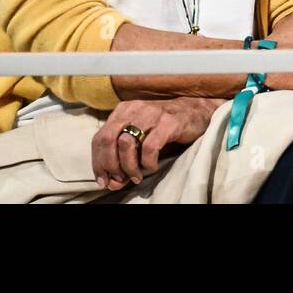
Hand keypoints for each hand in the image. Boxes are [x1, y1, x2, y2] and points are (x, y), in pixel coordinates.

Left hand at [92, 97, 224, 189]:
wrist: (195, 112)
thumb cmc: (164, 127)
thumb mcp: (140, 138)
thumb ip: (124, 159)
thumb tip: (111, 183)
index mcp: (123, 111)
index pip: (99, 138)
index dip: (98, 162)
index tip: (103, 180)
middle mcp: (134, 109)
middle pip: (108, 139)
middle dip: (110, 165)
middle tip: (119, 179)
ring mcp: (151, 114)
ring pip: (126, 144)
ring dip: (129, 166)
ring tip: (137, 175)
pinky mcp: (168, 123)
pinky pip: (149, 148)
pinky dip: (147, 163)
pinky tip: (152, 166)